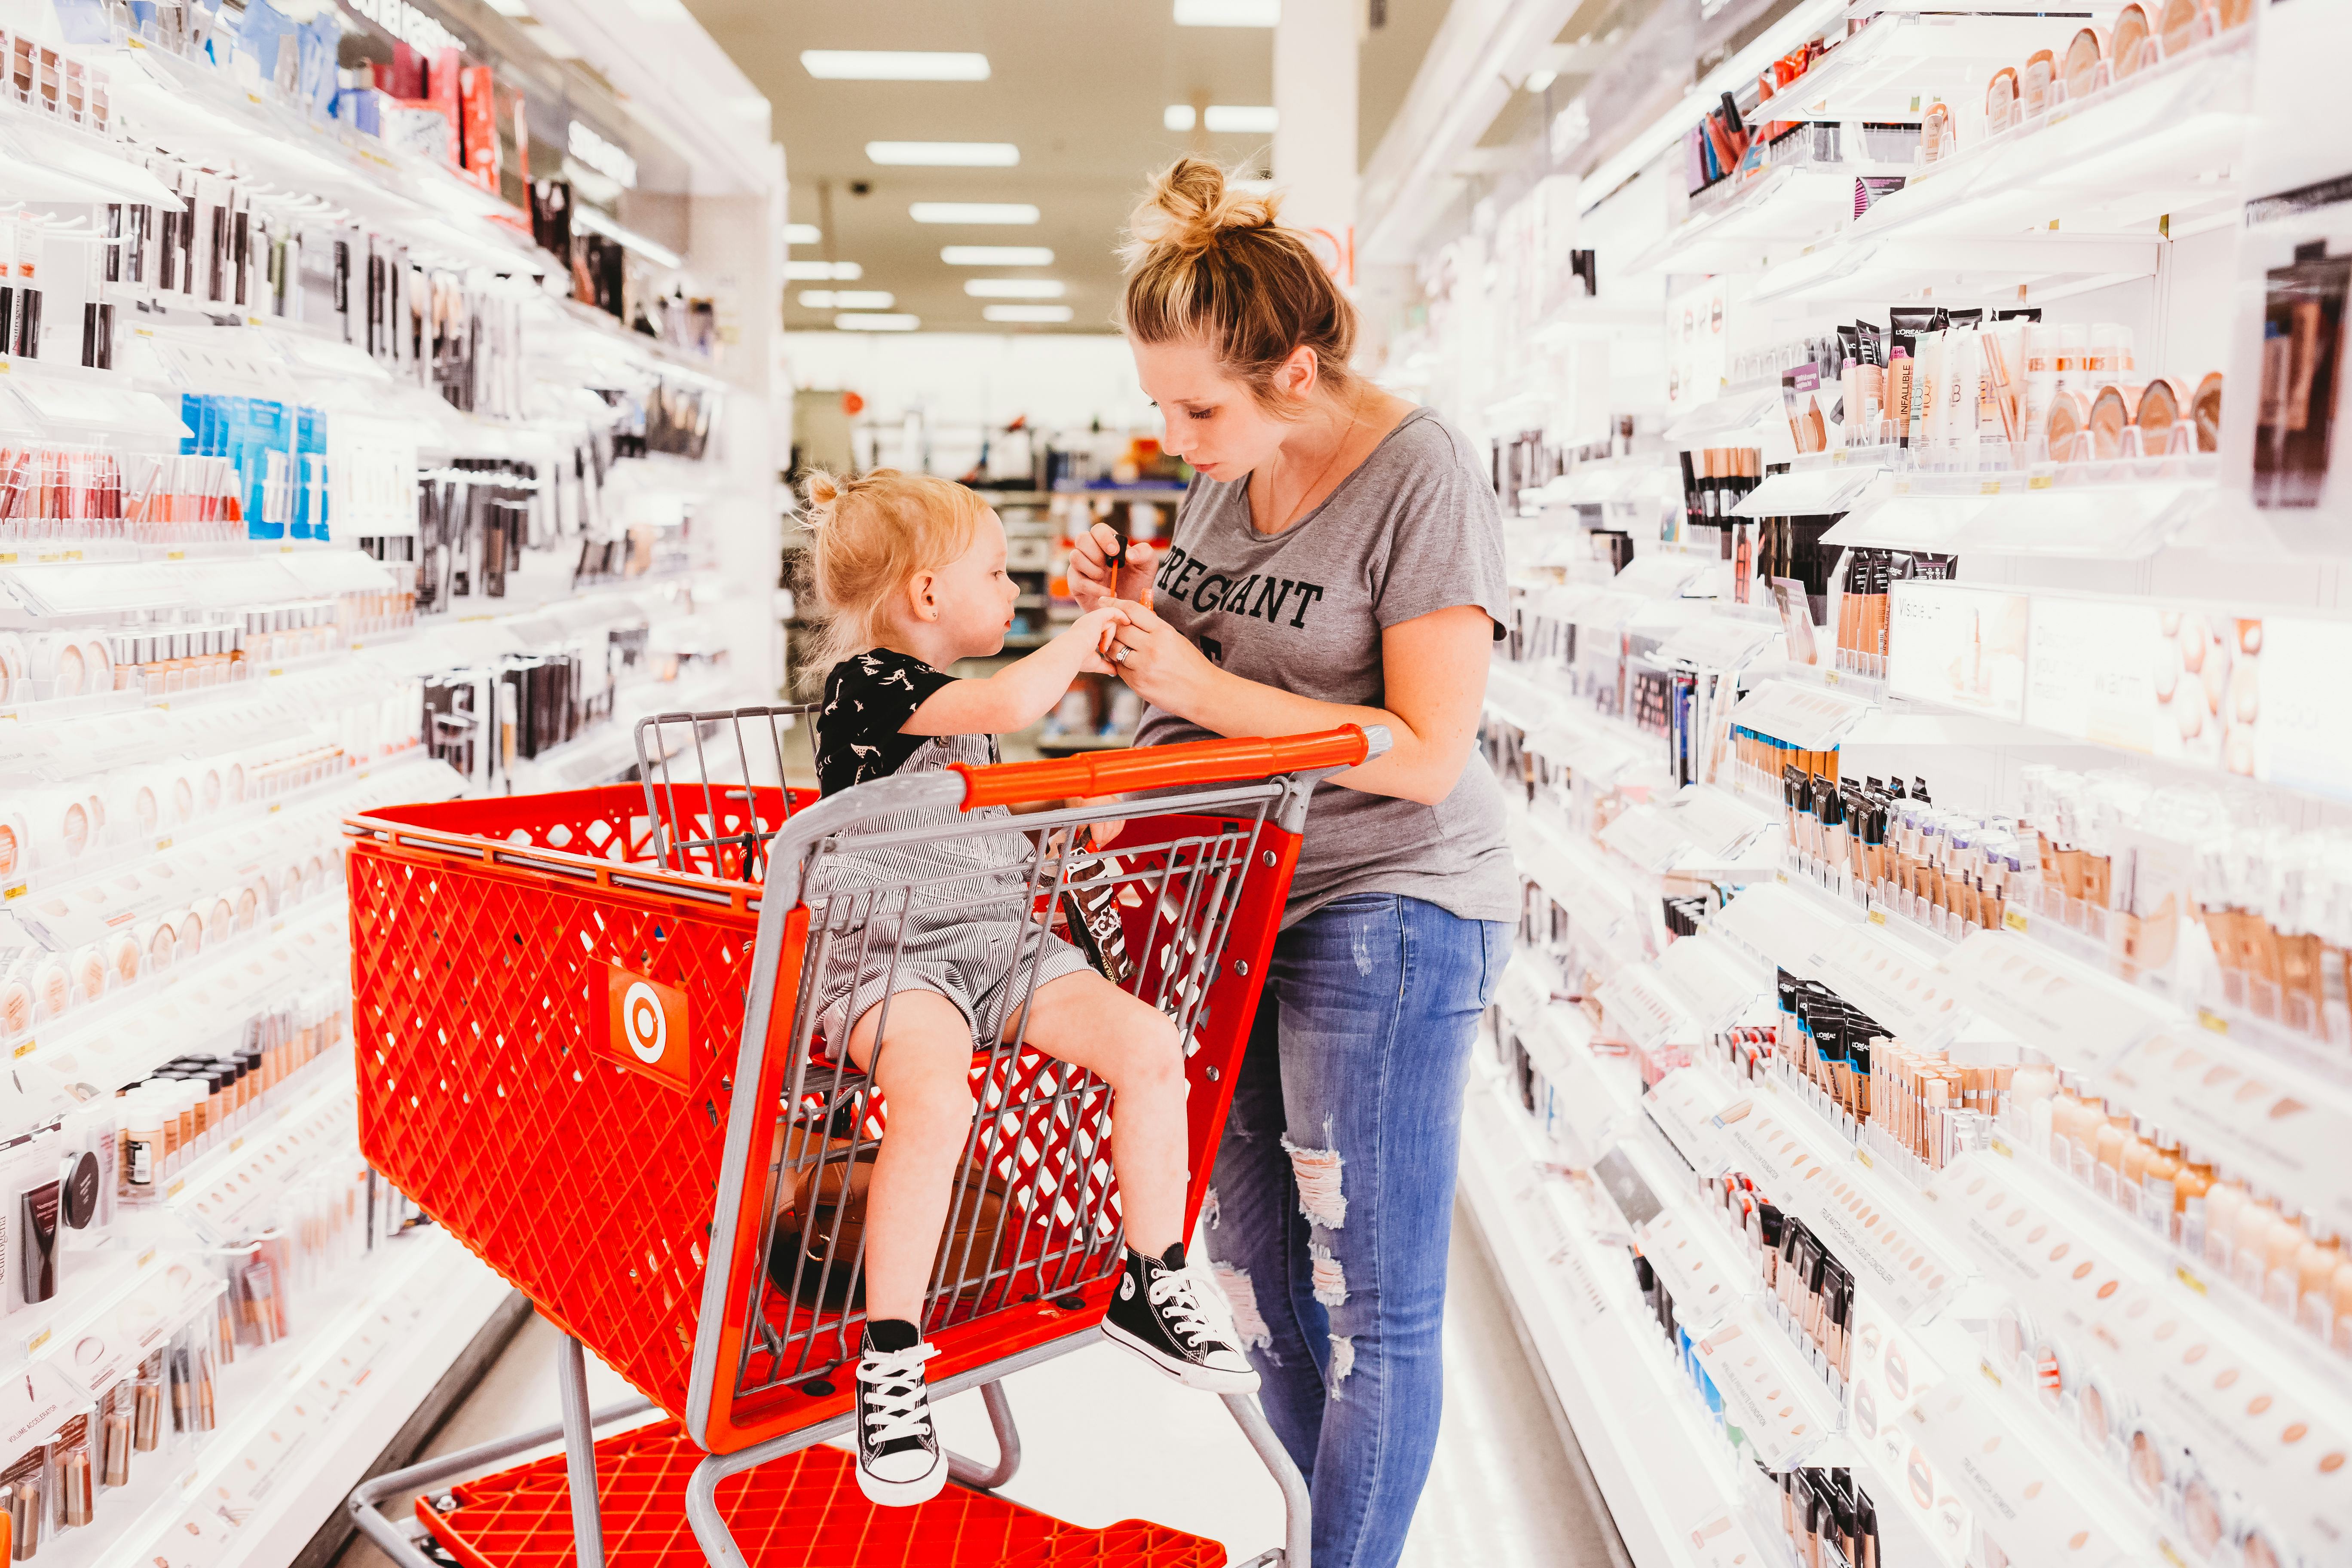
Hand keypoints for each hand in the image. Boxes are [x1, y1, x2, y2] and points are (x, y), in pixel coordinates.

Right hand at [1064, 604, 1128, 674]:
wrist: (1071, 652)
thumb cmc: (1079, 659)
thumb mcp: (1095, 663)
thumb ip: (1106, 665)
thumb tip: (1115, 671)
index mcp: (1084, 633)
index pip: (1100, 633)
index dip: (1106, 641)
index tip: (1104, 653)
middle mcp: (1087, 623)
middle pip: (1106, 628)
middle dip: (1109, 639)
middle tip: (1103, 651)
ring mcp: (1092, 618)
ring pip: (1110, 624)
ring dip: (1109, 637)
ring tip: (1101, 648)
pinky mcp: (1098, 615)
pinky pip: (1113, 611)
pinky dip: (1121, 615)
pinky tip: (1127, 621)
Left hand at [1066, 794, 1125, 848]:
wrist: (1084, 785)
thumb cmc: (1078, 797)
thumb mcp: (1077, 814)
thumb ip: (1084, 829)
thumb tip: (1089, 842)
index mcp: (1094, 804)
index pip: (1099, 827)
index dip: (1096, 839)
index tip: (1094, 845)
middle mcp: (1106, 803)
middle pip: (1109, 829)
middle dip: (1103, 840)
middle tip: (1097, 845)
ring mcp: (1114, 803)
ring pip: (1117, 827)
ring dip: (1109, 836)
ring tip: (1102, 840)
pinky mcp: (1118, 805)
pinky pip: (1120, 823)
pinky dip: (1115, 830)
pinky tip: (1109, 833)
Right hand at [1067, 522, 1157, 612]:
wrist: (1128, 607)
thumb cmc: (1136, 583)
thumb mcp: (1147, 566)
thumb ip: (1145, 553)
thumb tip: (1129, 554)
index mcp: (1107, 542)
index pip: (1098, 529)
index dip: (1104, 537)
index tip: (1115, 552)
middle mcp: (1091, 552)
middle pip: (1082, 539)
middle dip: (1096, 553)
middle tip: (1109, 567)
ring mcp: (1081, 567)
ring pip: (1074, 556)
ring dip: (1092, 569)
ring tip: (1106, 580)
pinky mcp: (1076, 583)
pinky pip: (1076, 580)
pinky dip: (1093, 588)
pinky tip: (1107, 593)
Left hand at [1103, 597, 1215, 712]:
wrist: (1203, 692)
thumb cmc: (1191, 664)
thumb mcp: (1176, 638)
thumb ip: (1153, 627)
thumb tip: (1130, 616)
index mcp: (1163, 632)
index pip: (1132, 610)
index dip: (1114, 604)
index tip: (1104, 602)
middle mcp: (1152, 647)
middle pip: (1119, 629)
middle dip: (1112, 627)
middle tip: (1111, 629)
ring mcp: (1143, 667)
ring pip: (1114, 650)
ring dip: (1113, 647)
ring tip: (1121, 648)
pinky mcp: (1138, 684)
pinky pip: (1119, 669)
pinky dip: (1120, 665)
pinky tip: (1129, 665)